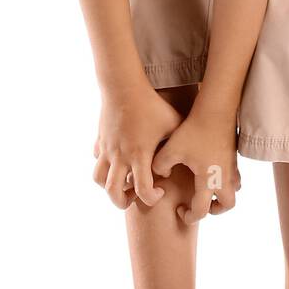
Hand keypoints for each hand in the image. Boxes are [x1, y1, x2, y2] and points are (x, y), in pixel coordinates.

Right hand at [93, 87, 182, 209]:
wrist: (123, 86)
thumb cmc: (151, 104)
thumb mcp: (173, 122)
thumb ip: (180, 141)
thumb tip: (191, 156)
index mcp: (140, 155)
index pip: (143, 191)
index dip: (152, 198)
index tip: (160, 191)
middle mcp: (120, 156)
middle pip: (113, 193)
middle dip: (123, 202)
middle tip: (136, 196)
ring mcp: (107, 149)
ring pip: (99, 180)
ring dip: (109, 186)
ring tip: (123, 182)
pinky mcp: (100, 141)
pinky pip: (97, 161)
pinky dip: (105, 167)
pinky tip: (118, 160)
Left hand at [153, 105, 240, 223]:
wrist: (215, 110)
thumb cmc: (193, 131)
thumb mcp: (171, 150)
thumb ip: (160, 166)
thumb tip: (159, 174)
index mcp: (208, 181)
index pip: (201, 210)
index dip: (189, 216)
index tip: (179, 209)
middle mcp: (224, 177)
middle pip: (227, 205)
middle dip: (214, 210)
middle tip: (200, 204)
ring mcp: (231, 167)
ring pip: (234, 190)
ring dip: (222, 195)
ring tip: (207, 189)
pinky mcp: (233, 156)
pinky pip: (234, 176)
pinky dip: (225, 180)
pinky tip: (211, 170)